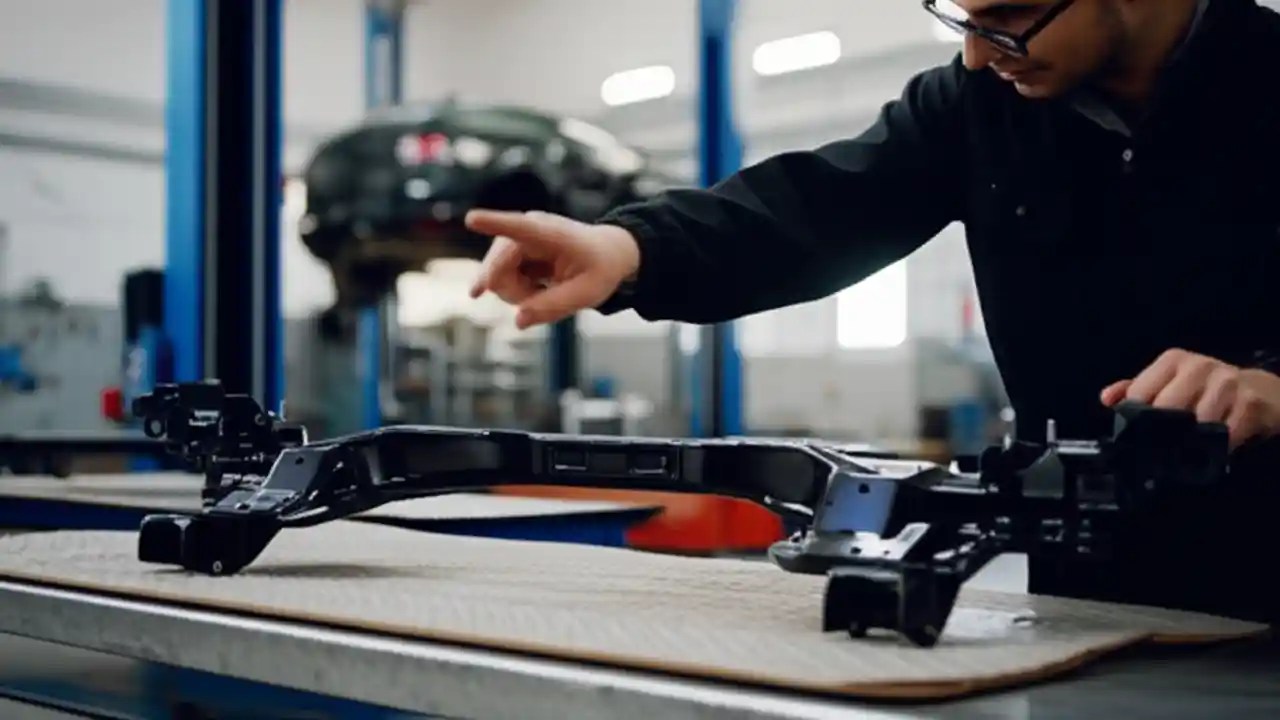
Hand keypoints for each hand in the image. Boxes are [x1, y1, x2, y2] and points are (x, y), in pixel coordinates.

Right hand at [465, 209, 640, 328]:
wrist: (605, 252)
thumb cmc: (600, 269)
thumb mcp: (587, 294)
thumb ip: (553, 307)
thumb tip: (518, 321)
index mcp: (551, 234)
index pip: (519, 228)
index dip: (494, 224)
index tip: (471, 218)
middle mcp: (526, 229)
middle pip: (498, 269)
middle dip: (516, 293)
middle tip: (547, 294)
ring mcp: (515, 239)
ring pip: (495, 277)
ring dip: (517, 293)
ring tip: (546, 288)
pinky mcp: (509, 250)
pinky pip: (499, 279)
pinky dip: (517, 291)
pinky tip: (536, 287)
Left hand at [1100, 348, 1279, 448]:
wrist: (1259, 391)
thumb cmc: (1206, 388)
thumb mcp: (1170, 382)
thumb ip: (1136, 389)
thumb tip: (1107, 398)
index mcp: (1173, 361)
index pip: (1140, 393)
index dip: (1136, 418)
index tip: (1138, 434)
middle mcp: (1199, 367)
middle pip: (1166, 408)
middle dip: (1163, 432)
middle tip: (1164, 446)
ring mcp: (1226, 383)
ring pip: (1197, 423)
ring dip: (1193, 441)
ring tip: (1192, 446)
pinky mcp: (1250, 402)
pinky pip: (1226, 434)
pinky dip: (1219, 446)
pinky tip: (1217, 447)